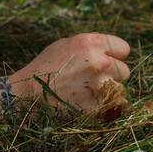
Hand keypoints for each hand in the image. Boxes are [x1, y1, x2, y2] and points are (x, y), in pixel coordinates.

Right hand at [10, 33, 130, 118]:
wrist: (28, 92)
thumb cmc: (46, 67)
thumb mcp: (67, 45)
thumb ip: (91, 46)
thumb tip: (111, 52)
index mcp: (92, 42)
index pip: (124, 49)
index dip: (115, 57)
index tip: (106, 63)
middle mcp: (99, 61)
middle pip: (124, 71)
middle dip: (112, 76)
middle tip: (93, 81)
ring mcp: (98, 84)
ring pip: (120, 90)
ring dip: (109, 93)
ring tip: (90, 94)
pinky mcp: (96, 105)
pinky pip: (115, 107)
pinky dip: (107, 109)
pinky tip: (92, 105)